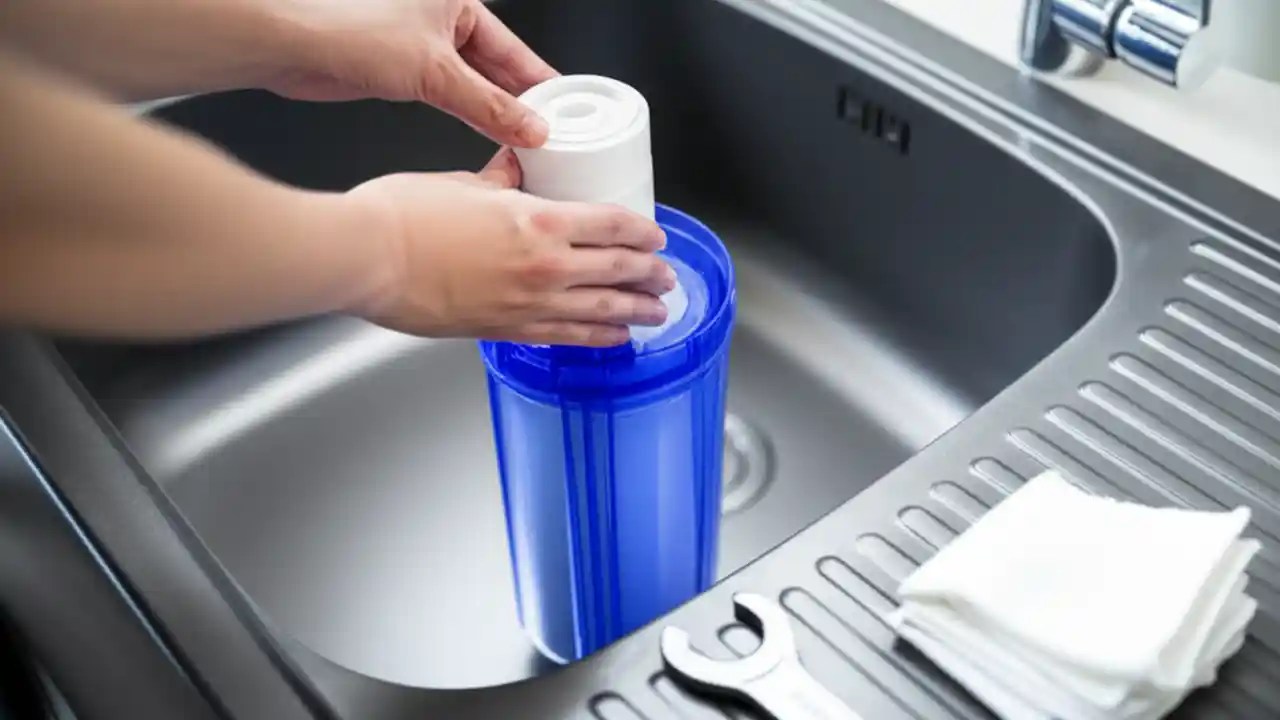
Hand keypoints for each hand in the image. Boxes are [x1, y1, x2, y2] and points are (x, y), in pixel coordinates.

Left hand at [274, 0, 556, 146]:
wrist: (290, 45)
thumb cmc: (349, 29)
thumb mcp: (435, 73)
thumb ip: (489, 106)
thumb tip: (529, 125)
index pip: (512, 47)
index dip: (538, 80)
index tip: (562, 107)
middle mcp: (440, 16)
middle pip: (494, 66)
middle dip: (519, 99)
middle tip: (548, 128)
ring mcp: (420, 44)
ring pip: (471, 83)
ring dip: (494, 111)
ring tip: (524, 138)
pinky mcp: (400, 70)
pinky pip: (448, 95)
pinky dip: (468, 114)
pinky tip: (487, 132)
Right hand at [346, 150, 674, 345]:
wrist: (366, 260)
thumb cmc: (402, 218)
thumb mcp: (463, 183)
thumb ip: (501, 179)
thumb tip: (518, 164)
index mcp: (541, 221)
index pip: (614, 226)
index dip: (643, 233)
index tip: (656, 237)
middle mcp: (546, 267)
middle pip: (619, 272)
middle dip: (650, 276)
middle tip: (666, 279)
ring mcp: (529, 304)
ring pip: (602, 311)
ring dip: (636, 313)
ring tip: (657, 314)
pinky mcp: (506, 330)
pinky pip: (567, 338)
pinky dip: (597, 339)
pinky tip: (614, 340)